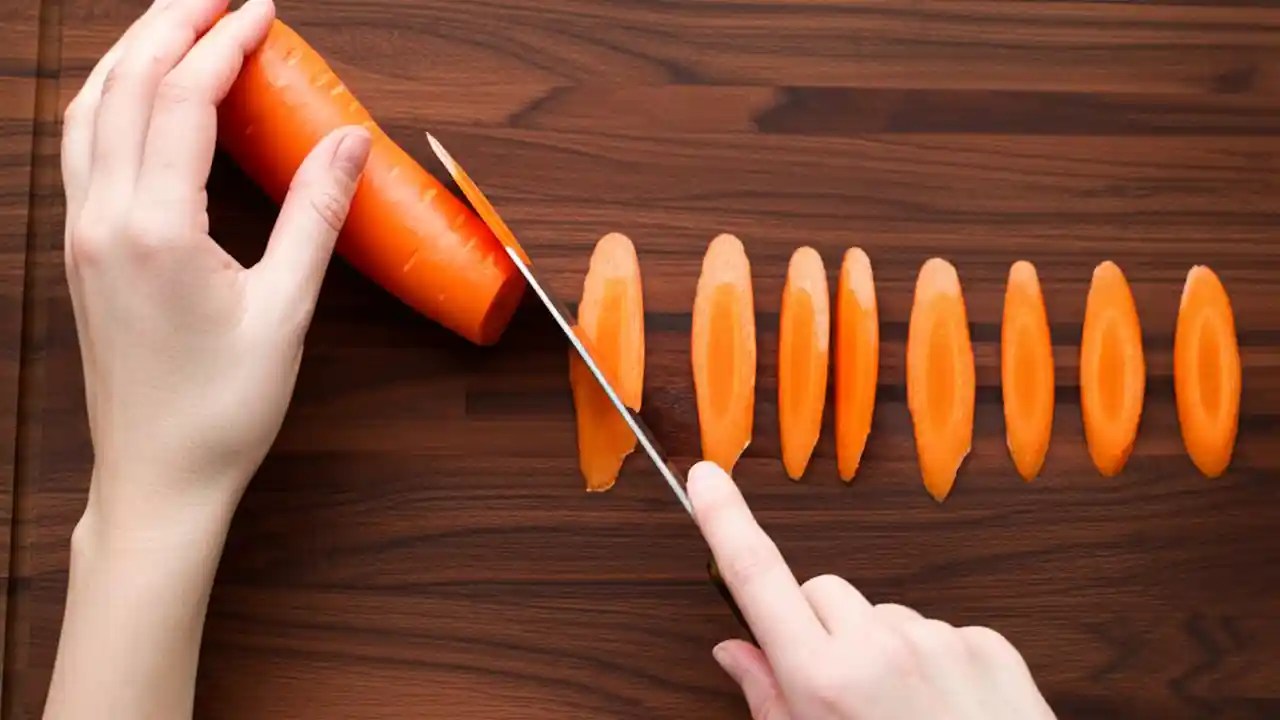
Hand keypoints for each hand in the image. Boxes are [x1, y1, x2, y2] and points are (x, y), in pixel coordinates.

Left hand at [61, 0, 369, 533]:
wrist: (158, 477)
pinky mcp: (83, 252)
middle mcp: (103, 219)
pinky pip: (82, 147)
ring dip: (132, 54)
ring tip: (178, 21)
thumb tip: (348, 144)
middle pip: (125, 85)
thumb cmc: (223, 408)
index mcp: (155, 229)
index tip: (264, 10)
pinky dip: (111, 99)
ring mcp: (83, 234)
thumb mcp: (286, 310)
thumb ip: (316, 216)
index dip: (226, 44)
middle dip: (171, 23)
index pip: (184, 100)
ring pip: (89, 110)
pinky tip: (140, 93)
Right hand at [687, 462, 1055, 719]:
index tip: (708, 478)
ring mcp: (940, 642)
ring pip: (882, 614)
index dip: (726, 521)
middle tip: (833, 686)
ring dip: (878, 646)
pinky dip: (932, 661)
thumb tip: (733, 651)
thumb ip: (769, 699)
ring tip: (901, 711)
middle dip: (816, 624)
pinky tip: (943, 709)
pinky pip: (938, 631)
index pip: (758, 577)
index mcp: (825, 682)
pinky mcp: (989, 646)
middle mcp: (881, 650)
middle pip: (822, 591)